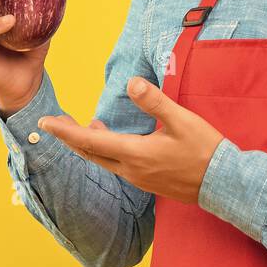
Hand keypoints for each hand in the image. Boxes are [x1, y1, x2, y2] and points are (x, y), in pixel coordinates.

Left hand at [36, 76, 225, 204]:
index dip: (65, 132)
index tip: (44, 123)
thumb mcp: (182, 121)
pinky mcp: (148, 181)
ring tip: (86, 126)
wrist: (222, 184)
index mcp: (135, 154)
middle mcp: (131, 170)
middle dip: (71, 138)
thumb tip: (131, 83)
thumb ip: (155, 101)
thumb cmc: (204, 151)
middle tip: (54, 124)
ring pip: (103, 161)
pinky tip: (114, 141)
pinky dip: (106, 151)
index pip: (90, 142)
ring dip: (90, 145)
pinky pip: (117, 166)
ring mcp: (139, 179)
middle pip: (90, 154)